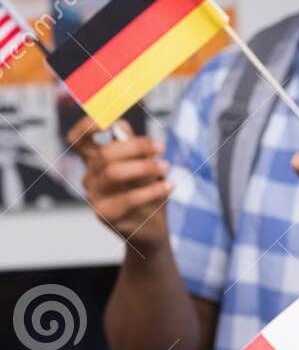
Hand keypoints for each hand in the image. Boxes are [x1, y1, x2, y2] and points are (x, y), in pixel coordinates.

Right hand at [68, 116, 170, 244]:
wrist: (152, 229)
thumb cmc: (148, 192)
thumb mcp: (145, 165)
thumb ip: (133, 147)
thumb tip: (120, 126)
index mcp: (97, 161)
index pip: (78, 140)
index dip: (86, 126)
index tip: (107, 120)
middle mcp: (91, 177)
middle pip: (104, 153)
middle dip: (136, 146)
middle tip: (161, 149)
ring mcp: (95, 196)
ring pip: (113, 172)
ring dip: (145, 167)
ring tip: (166, 168)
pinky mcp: (105, 215)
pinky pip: (127, 198)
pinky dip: (152, 190)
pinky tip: (169, 186)